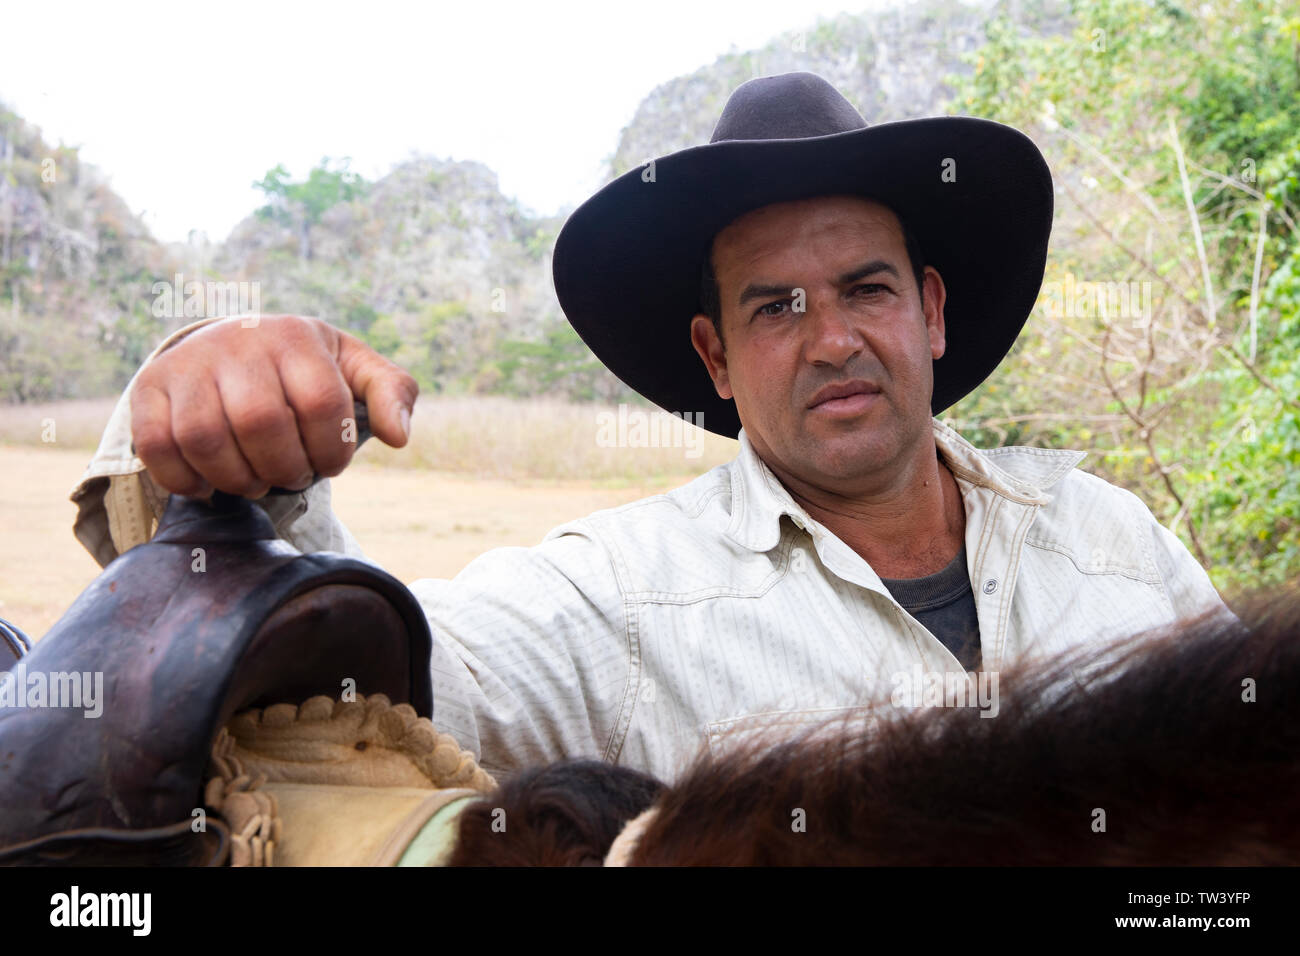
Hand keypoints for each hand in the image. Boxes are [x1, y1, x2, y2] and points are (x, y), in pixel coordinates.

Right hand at [129, 315, 417, 497]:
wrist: (234, 347)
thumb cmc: (305, 368)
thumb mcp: (355, 369)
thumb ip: (391, 393)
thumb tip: (399, 436)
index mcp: (294, 336)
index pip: (321, 402)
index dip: (331, 449)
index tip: (331, 462)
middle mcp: (237, 341)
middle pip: (259, 423)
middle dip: (285, 468)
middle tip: (293, 475)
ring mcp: (187, 364)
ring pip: (205, 438)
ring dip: (238, 479)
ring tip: (258, 480)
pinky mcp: (149, 390)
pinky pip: (158, 448)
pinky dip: (188, 481)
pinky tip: (214, 483)